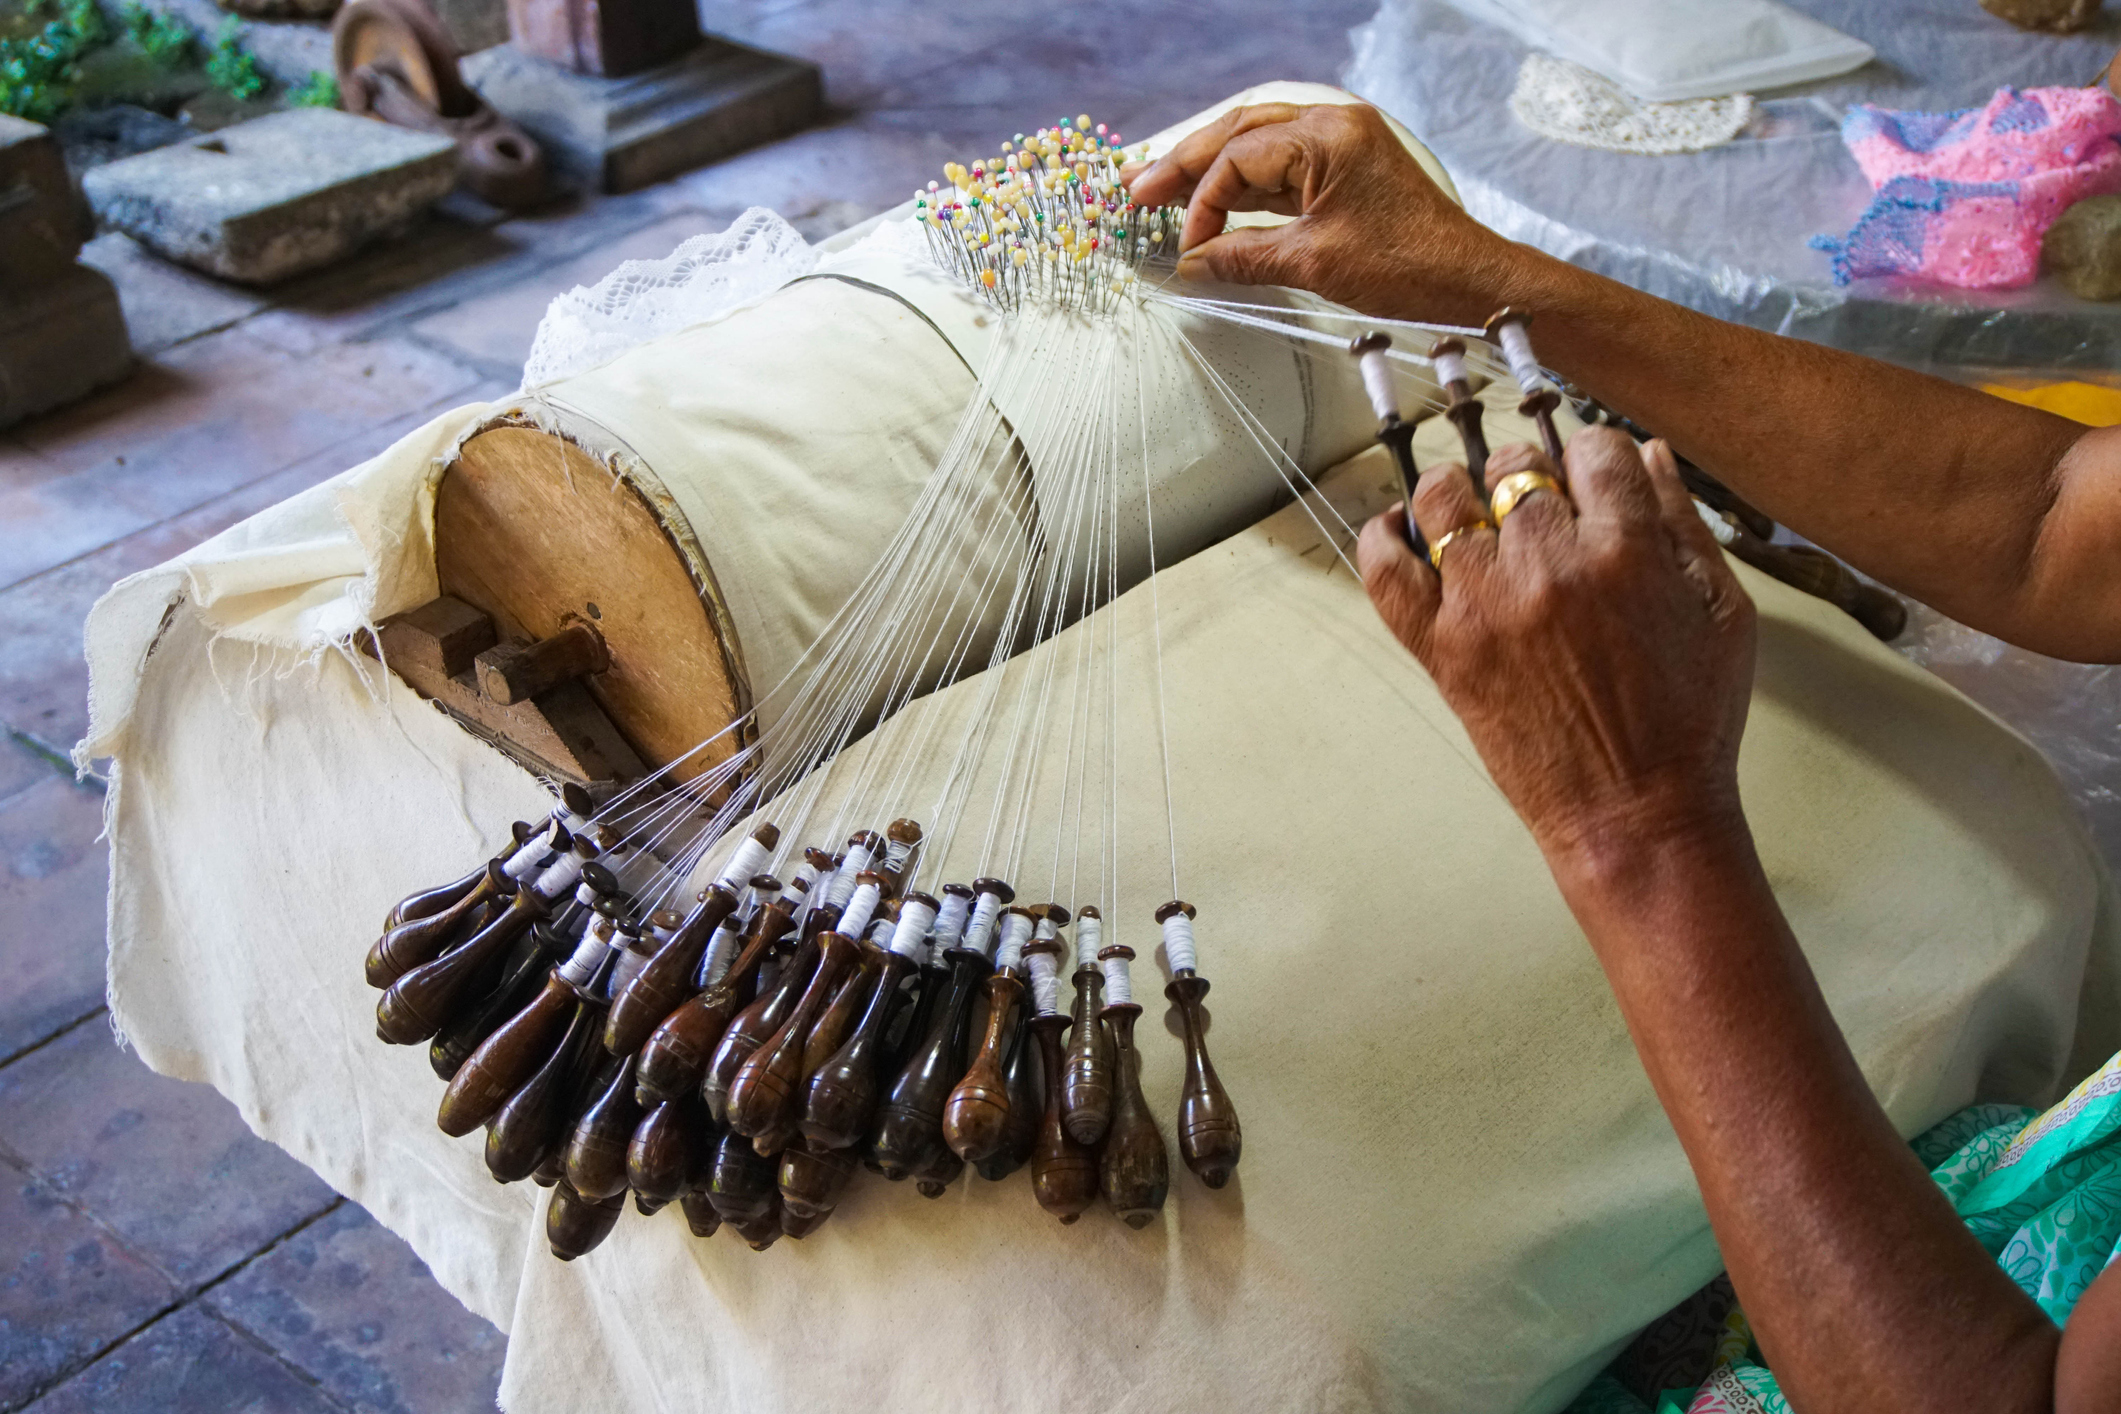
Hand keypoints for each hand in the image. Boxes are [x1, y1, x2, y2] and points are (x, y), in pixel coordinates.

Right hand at [1121, 102, 1519, 325]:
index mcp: (1329, 135)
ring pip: (1255, 147)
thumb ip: (1244, 257)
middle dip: (1185, 164)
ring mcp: (1339, 146)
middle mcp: (1333, 127)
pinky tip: (1209, 207)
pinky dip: (1241, 189)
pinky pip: (1279, 169)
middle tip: (1135, 189)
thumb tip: (1192, 264)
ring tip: (1156, 190)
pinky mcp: (1343, 171)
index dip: (1202, 201)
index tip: (1185, 245)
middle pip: (1239, 134)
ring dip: (1207, 172)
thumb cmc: (1408, 267)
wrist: (1468, 282)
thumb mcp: (1315, 262)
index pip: (1239, 156)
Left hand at [1355, 430, 1757, 869]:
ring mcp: (1485, 605)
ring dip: (1459, 493)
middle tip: (1541, 509)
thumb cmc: (1689, 719)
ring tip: (1475, 513)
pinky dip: (1384, 540)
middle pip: (1515, 467)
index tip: (1594, 480)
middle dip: (1531, 475)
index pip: (1593, 450)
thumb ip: (1682, 522)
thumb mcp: (1722, 612)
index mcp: (1625, 550)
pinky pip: (1387, 571)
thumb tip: (1648, 452)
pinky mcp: (1442, 648)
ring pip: (1443, 498)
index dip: (1596, 457)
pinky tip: (1400, 530)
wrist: (1635, 813)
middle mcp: (1548, 566)